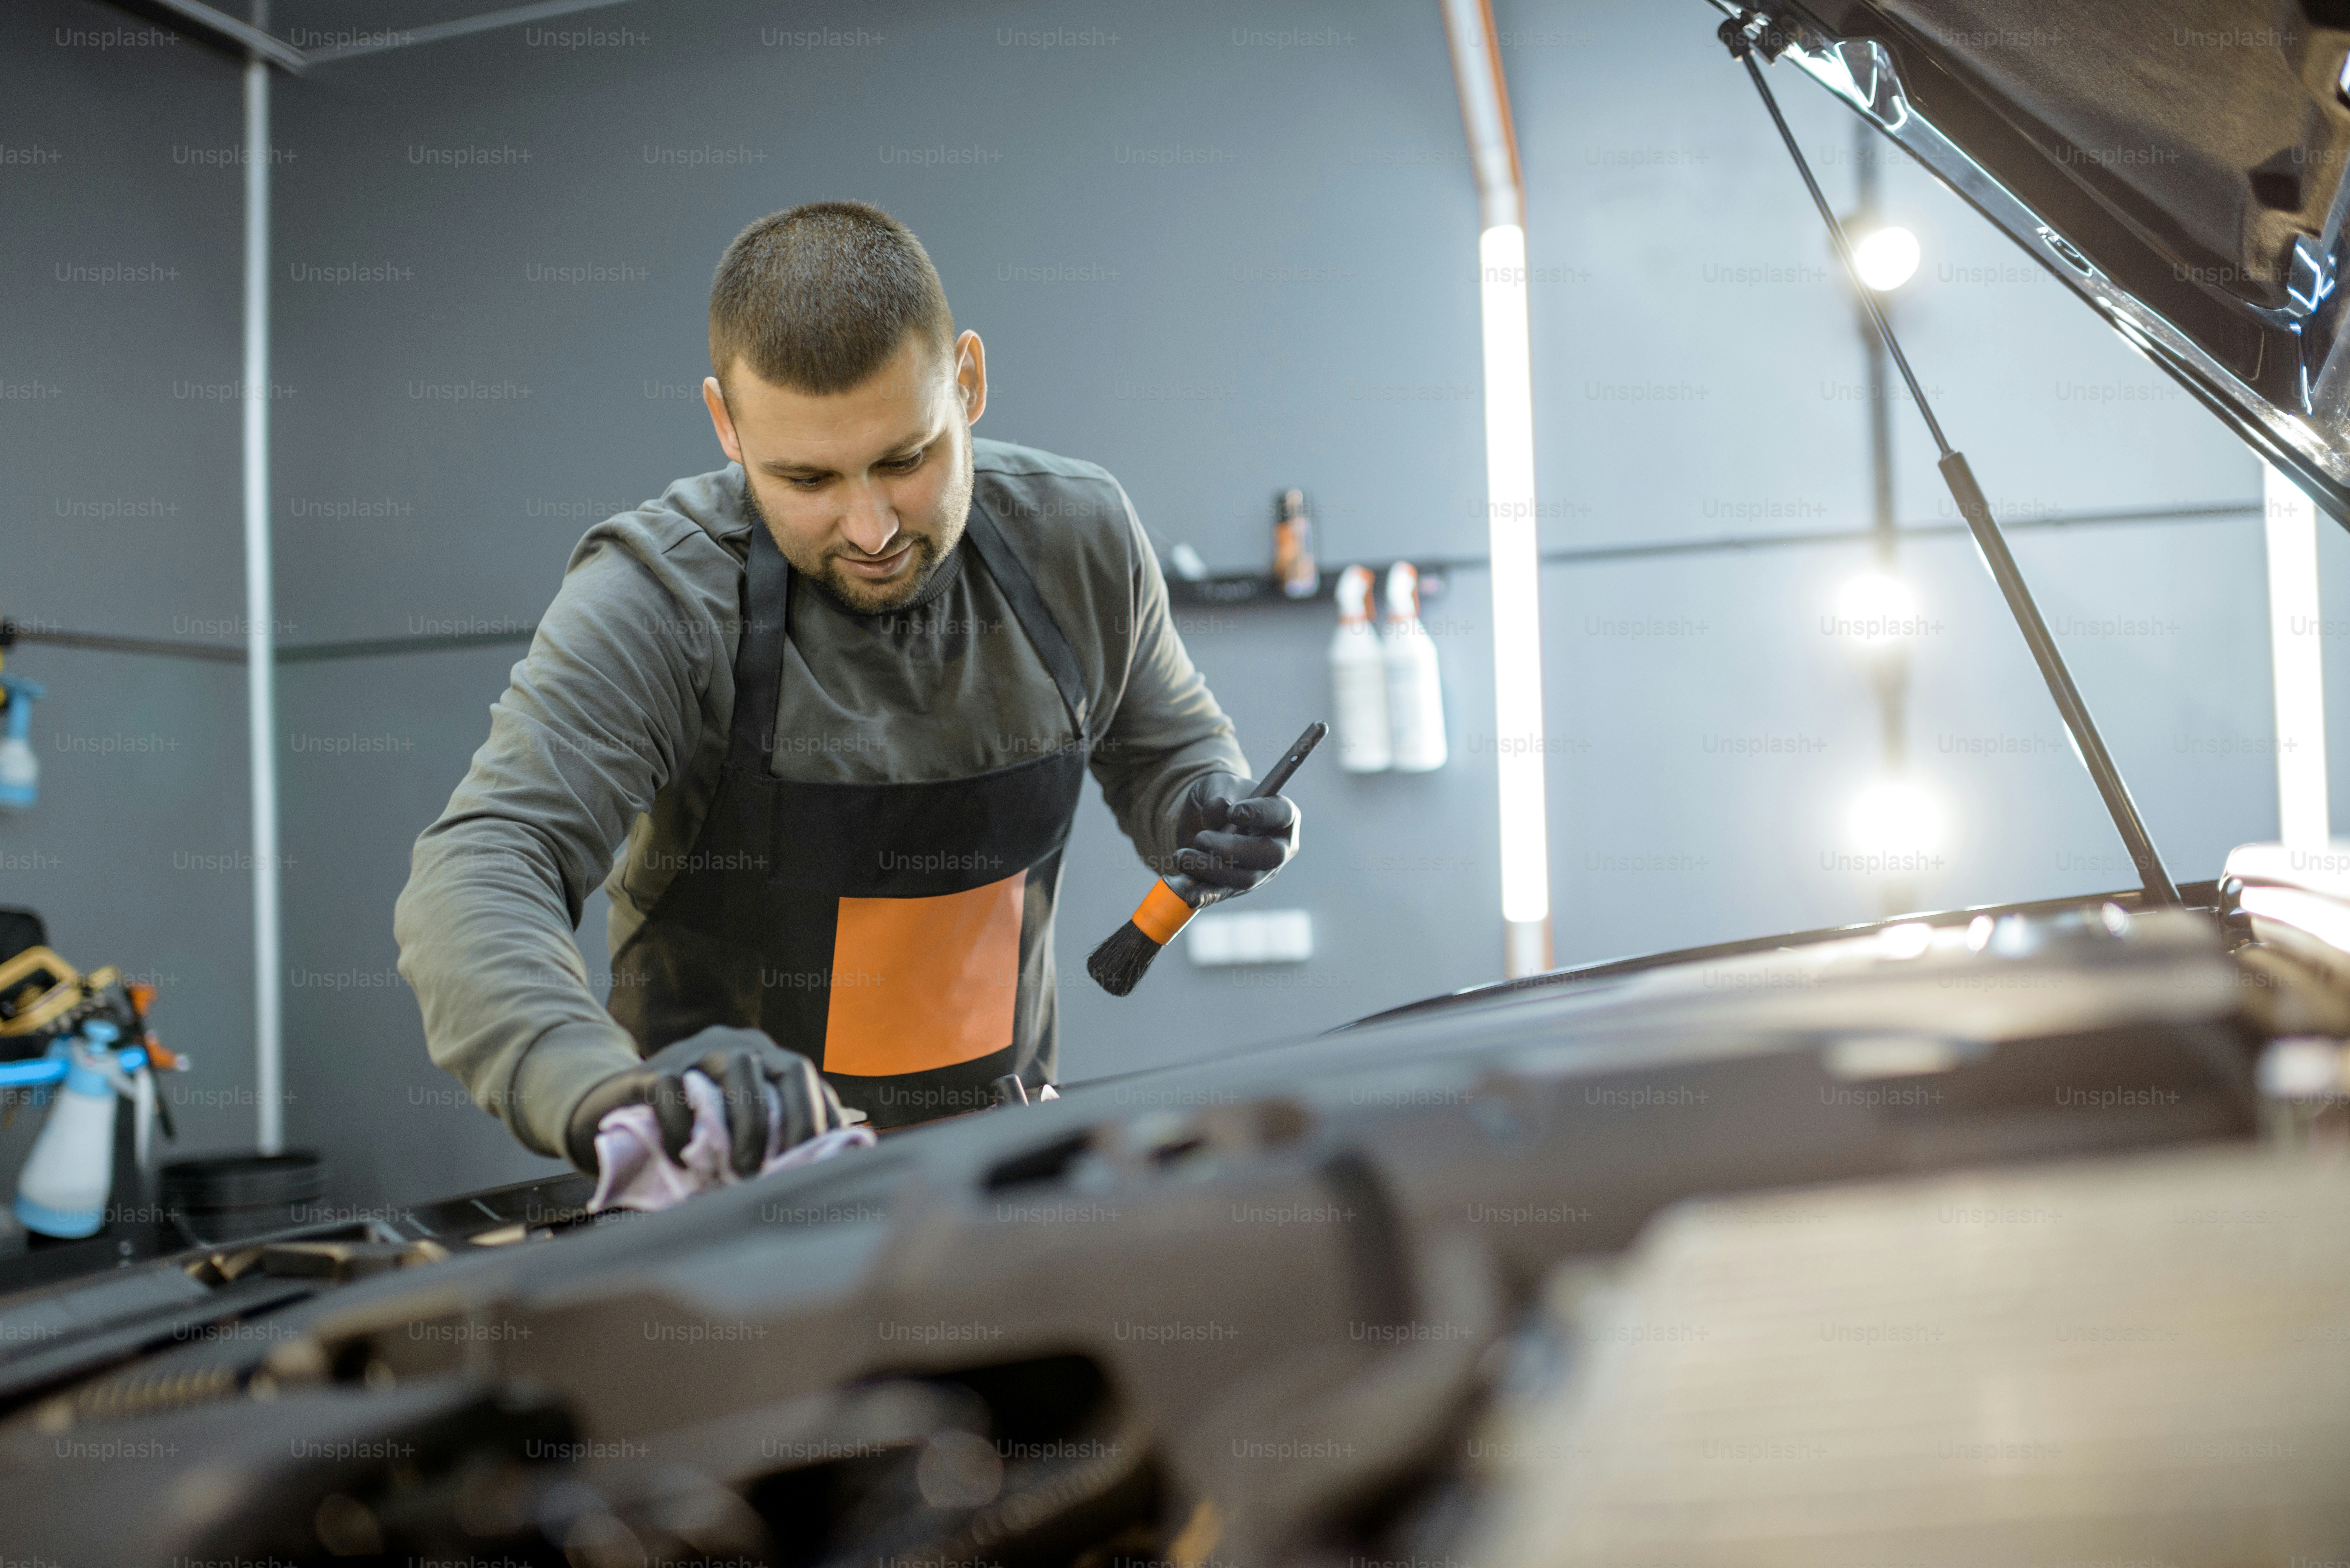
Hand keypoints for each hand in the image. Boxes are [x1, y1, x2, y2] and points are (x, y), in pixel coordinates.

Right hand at [566, 1025, 847, 1175]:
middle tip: (772, 1171)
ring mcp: (693, 1050)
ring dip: (744, 1124)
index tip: (817, 1158)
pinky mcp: (651, 1068)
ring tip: (738, 1171)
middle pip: (781, 1066)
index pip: (802, 1073)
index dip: (816, 1113)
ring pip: (735, 1068)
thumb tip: (824, 1161)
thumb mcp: (732, 1124)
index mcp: (760, 1055)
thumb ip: (774, 1132)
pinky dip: (680, 1129)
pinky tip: (680, 1159)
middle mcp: (733, 1044)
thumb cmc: (687, 1125)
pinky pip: (673, 1090)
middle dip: (787, 1121)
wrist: (610, 1108)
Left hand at [1172, 772, 1299, 891]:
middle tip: (1201, 839)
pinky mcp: (1236, 887)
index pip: (1280, 813)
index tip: (1234, 812)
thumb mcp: (1217, 784)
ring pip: (1245, 878)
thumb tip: (1217, 813)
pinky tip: (1192, 896)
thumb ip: (1219, 793)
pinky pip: (1224, 894)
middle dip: (1234, 849)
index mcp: (1282, 814)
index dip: (1260, 814)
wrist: (1203, 818)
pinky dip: (1207, 895)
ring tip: (1182, 856)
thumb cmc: (1221, 796)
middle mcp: (1278, 846)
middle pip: (1269, 855)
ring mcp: (1260, 871)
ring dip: (1211, 869)